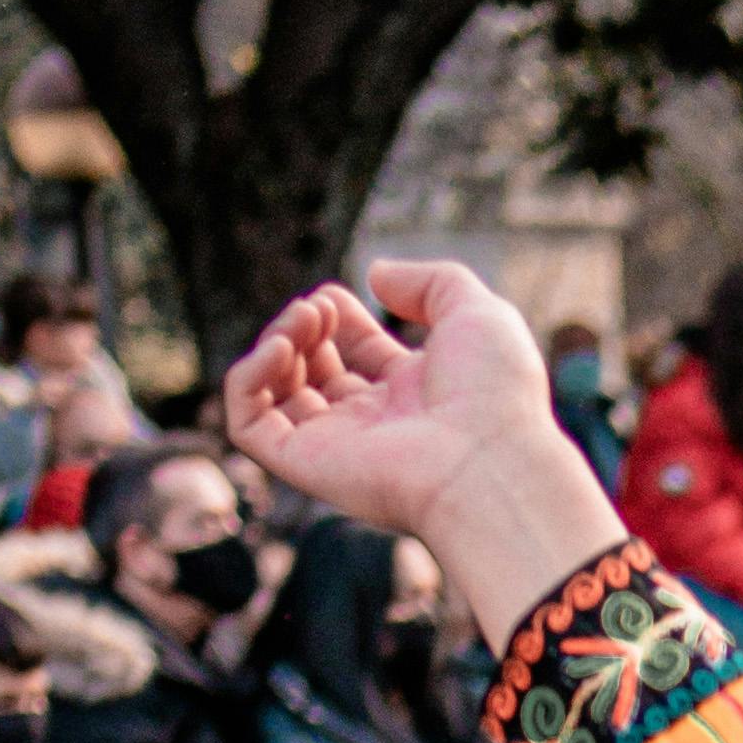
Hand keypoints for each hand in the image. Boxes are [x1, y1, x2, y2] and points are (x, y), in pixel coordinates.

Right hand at [223, 255, 617, 655]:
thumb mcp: (475, 312)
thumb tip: (374, 276)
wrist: (489, 461)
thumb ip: (428, 282)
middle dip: (305, 327)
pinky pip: (248, 426)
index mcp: (413, 393)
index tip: (338, 298)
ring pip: (276, 394)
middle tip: (319, 312)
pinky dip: (248, 379)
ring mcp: (336, 447)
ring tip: (305, 322)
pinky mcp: (306, 466)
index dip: (339, 316)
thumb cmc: (494, 393)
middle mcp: (373, 424)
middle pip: (314, 370)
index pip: (356, 351)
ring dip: (276, 343)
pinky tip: (280, 349)